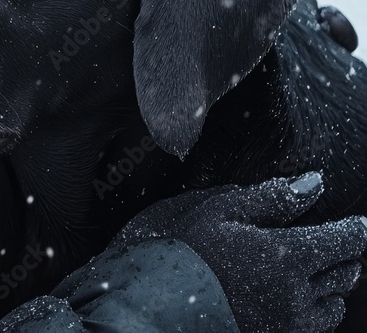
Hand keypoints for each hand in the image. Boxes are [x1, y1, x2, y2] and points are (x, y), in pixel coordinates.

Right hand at [112, 172, 366, 332]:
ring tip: (308, 265)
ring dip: (331, 279)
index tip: (355, 222)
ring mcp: (290, 321)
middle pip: (347, 270)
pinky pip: (319, 322)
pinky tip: (294, 293)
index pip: (347, 239)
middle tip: (325, 239)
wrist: (155, 303)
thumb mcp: (218, 211)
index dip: (355, 228)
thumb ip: (271, 198)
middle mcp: (298, 292)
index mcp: (286, 254)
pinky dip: (318, 305)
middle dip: (342, 252)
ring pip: (336, 298)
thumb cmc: (181, 250)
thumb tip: (313, 183)